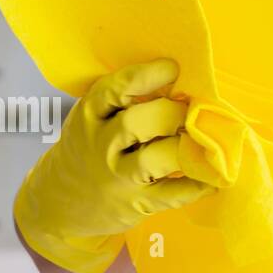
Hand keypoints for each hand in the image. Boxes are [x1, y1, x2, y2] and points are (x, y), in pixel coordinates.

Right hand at [14, 58, 217, 272]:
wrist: (59, 204)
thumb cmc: (90, 148)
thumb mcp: (94, 120)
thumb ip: (125, 102)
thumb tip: (182, 83)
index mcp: (90, 116)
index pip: (114, 89)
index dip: (147, 76)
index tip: (172, 68)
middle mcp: (101, 145)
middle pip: (136, 123)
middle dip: (170, 113)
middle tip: (188, 112)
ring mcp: (117, 177)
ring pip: (153, 160)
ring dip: (184, 148)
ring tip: (202, 141)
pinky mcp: (135, 204)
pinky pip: (172, 194)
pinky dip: (197, 184)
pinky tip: (213, 176)